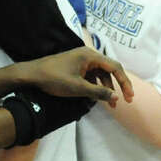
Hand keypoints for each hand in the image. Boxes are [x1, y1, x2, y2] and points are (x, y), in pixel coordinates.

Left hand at [16, 46, 133, 106]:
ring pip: (100, 75)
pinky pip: (91, 76)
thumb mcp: (77, 88)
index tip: (130, 97)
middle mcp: (87, 55)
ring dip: (106, 88)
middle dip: (116, 86)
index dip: (125, 82)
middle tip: (124, 101)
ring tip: (109, 104)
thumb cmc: (53, 79)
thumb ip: (98, 92)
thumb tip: (116, 97)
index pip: (115, 67)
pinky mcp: (75, 66)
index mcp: (90, 55)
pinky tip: (96, 98)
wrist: (30, 75)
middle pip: (109, 70)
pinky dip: (95, 86)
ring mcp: (80, 60)